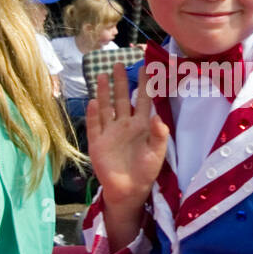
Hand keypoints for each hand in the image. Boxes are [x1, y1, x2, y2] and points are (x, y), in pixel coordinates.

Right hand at [86, 63, 168, 212]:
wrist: (129, 190)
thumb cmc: (146, 171)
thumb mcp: (157, 153)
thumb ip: (159, 135)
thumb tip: (158, 117)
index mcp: (141, 126)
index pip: (143, 100)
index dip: (144, 85)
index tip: (145, 68)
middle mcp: (125, 125)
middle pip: (122, 99)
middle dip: (120, 82)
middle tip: (118, 64)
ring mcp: (110, 132)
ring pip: (106, 107)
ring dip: (104, 92)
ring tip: (101, 75)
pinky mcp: (98, 143)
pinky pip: (95, 125)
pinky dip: (94, 114)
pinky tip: (93, 102)